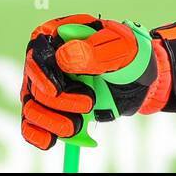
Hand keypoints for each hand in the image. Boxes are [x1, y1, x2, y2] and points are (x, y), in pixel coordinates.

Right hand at [20, 14, 175, 150]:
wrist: (142, 79)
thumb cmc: (132, 56)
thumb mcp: (121, 50)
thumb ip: (94, 53)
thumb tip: (64, 57)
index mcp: (60, 34)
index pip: (37, 51)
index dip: (42, 73)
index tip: (57, 89)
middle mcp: (48, 60)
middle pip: (34, 83)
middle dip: (57, 100)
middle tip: (88, 104)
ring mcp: (48, 84)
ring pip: (32, 106)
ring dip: (52, 120)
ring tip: (78, 126)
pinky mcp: (52, 107)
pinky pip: (33, 123)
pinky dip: (39, 134)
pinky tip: (51, 141)